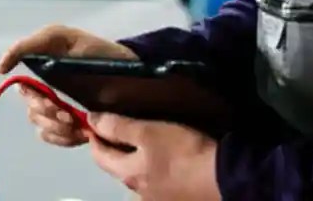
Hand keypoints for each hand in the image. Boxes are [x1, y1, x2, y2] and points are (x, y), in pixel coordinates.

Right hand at [0, 24, 136, 147]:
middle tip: (66, 112)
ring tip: (76, 122)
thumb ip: (30, 45)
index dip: (30, 96)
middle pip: (32, 109)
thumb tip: (1, 67)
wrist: (133, 75)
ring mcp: (60, 107)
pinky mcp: (71, 123)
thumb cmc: (99, 52)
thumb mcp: (62, 37)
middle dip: (47, 112)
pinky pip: (52, 137)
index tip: (46, 99)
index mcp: (44, 69)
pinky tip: (78, 133)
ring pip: (41, 125)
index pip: (23, 88)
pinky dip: (62, 138)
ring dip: (56, 127)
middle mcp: (48, 88)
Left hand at [86, 113, 220, 200]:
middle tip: (117, 129)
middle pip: (117, 169)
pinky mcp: (174, 198)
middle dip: (112, 151)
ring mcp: (156, 198)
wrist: (221, 177)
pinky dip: (153, 171)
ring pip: (136, 178)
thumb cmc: (182, 151)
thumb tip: (91, 120)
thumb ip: (119, 127)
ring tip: (143, 145)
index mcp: (128, 174)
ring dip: (134, 163)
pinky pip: (155, 183)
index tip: (94, 123)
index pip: (99, 156)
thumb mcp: (149, 132)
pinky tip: (164, 162)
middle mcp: (137, 191)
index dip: (94, 138)